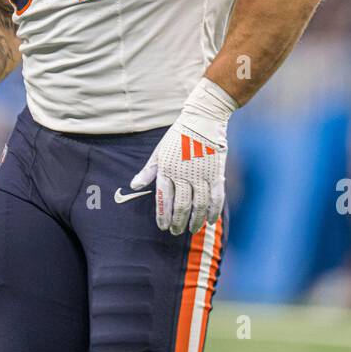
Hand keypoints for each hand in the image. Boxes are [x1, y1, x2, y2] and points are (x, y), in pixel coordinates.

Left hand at [130, 78, 237, 235]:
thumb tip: (134, 186)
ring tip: (192, 230)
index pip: (163, 198)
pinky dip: (214, 211)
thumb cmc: (178, 136)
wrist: (203, 119)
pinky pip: (216, 197)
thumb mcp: (159, 151)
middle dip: (178, 221)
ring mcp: (201, 174)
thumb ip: (148, 171)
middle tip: (176, 232)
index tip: (163, 226)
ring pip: (199, 204)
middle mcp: (183, 174)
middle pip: (181, 205)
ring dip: (195, 220)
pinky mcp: (216, 173)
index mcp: (167, 169)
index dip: (163, 214)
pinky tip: (210, 221)